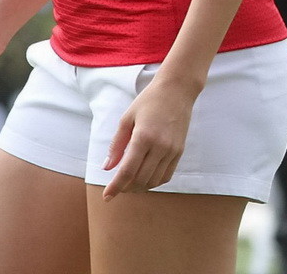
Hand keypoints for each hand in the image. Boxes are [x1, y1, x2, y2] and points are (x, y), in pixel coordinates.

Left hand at [101, 77, 196, 199]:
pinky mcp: (180, 151)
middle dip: (126, 188)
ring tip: (130, 183)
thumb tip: (107, 168)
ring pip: (154, 181)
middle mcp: (160, 146)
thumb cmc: (149, 101)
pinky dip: (154, 181)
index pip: (127, 171)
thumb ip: (117, 145)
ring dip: (140, 187)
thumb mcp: (127, 118)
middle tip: (117, 186)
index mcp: (143, 137)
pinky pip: (167, 175)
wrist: (178, 90)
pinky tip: (145, 178)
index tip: (106, 197)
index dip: (115, 187)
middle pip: (140, 179)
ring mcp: (172, 150)